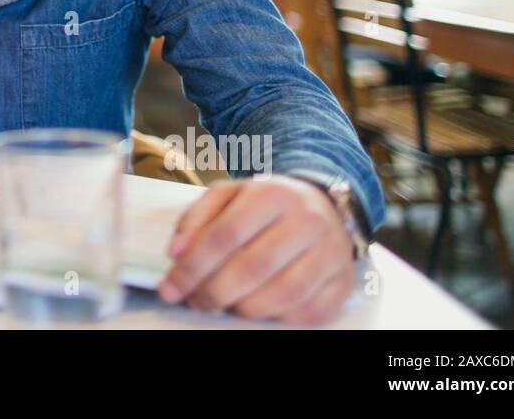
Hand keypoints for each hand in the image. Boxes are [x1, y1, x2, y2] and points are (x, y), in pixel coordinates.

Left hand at [156, 177, 354, 324]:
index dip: (192, 267)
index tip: (169, 288)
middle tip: (195, 302)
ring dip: (243, 309)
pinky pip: (308, 312)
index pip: (225, 236)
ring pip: (281, 295)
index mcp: (272, 194)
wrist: (321, 206)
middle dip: (214, 292)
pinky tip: (258, 309)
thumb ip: (196, 219)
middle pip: (252, 268)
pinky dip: (277, 319)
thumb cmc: (264, 205)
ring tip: (223, 306)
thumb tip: (175, 253)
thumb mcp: (227, 196)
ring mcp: (331, 252)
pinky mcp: (344, 282)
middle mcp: (307, 220)